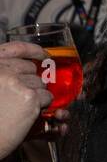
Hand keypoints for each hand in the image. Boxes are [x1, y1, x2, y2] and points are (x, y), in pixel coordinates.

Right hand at [0, 42, 53, 157]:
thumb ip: (4, 76)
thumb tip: (29, 67)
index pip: (15, 48)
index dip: (32, 50)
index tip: (43, 55)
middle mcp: (1, 69)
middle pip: (30, 68)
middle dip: (32, 82)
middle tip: (22, 97)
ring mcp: (15, 81)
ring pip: (40, 83)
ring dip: (37, 96)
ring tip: (20, 108)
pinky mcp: (29, 96)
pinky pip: (47, 97)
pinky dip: (43, 106)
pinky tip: (28, 114)